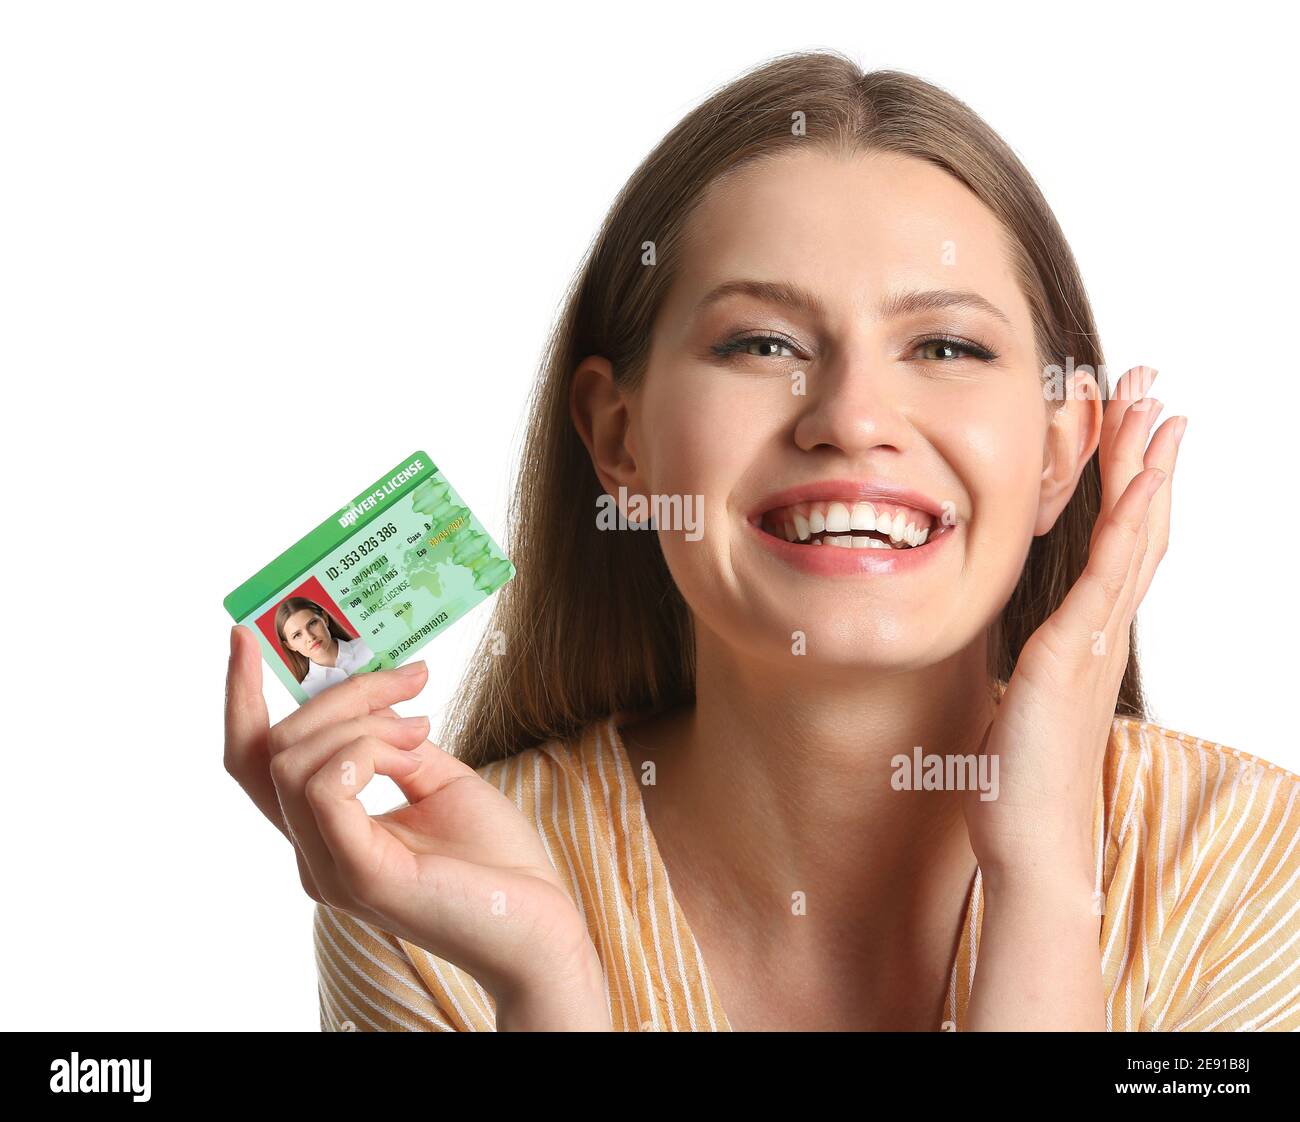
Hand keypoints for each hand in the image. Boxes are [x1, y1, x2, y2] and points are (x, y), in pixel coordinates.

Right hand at [224, 627, 606, 1013]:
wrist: (540, 924)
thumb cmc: (494, 860)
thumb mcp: (439, 778)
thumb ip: (394, 744)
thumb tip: (377, 702)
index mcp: (325, 833)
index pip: (252, 764)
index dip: (238, 698)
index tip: (244, 636)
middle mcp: (314, 854)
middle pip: (273, 750)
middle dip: (340, 695)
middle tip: (411, 679)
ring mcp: (330, 869)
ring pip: (294, 761)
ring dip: (362, 721)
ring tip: (422, 727)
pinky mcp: (361, 875)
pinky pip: (326, 788)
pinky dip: (366, 750)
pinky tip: (412, 752)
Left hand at [962, 365, 1185, 887]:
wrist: (1030, 844)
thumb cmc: (1018, 784)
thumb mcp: (1020, 704)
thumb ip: (1030, 668)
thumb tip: (1020, 652)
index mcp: (1086, 638)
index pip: (1117, 545)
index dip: (1130, 486)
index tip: (1134, 432)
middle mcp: (1101, 632)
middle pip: (1137, 526)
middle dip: (1146, 457)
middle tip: (1157, 392)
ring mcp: (1095, 641)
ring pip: (1134, 537)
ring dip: (1148, 469)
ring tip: (1161, 408)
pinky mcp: (1075, 654)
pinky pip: (1110, 575)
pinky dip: (1132, 523)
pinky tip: (1146, 479)